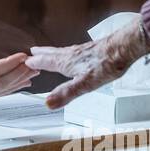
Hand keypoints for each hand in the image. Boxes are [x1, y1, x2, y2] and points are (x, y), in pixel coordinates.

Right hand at [24, 14, 149, 108]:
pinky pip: (73, 51)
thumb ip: (66, 93)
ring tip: (47, 52)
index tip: (24, 62)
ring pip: (61, 51)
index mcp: (66, 62)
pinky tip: (73, 54)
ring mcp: (82, 51)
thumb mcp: (85, 84)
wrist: (125, 47)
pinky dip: (65, 52)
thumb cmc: (107, 64)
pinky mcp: (92, 50)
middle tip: (32, 52)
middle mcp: (71, 54)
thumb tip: (48, 103)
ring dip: (51, 52)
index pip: (45, 61)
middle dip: (41, 54)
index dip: (35, 63)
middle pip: (52, 53)